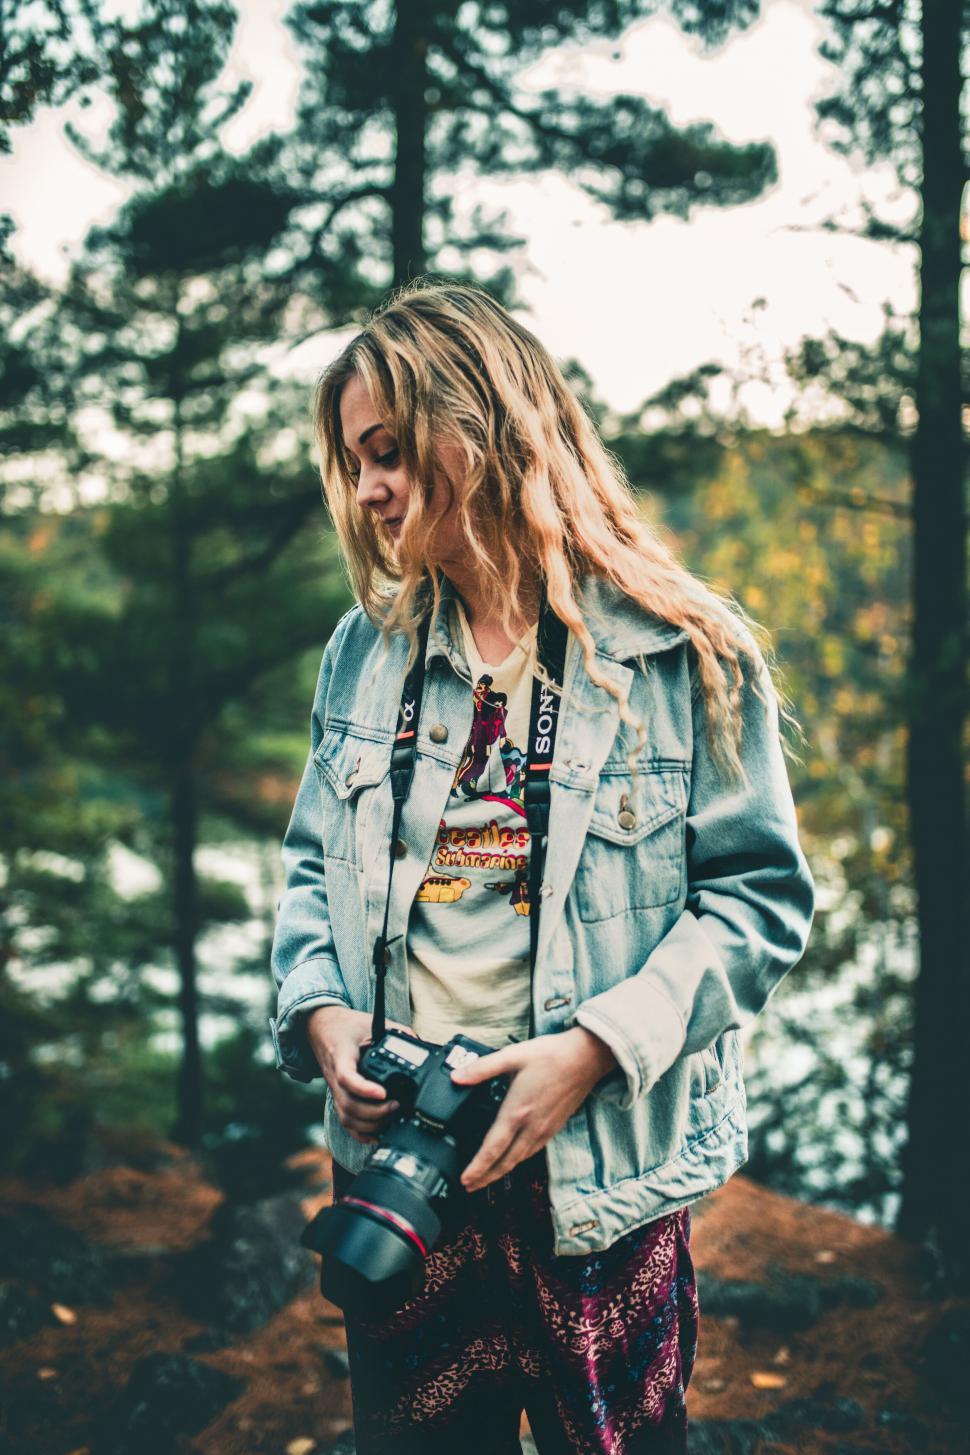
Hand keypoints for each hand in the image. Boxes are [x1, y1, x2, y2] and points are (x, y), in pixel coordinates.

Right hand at [306, 1006, 411, 1144]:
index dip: (363, 1089)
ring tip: (391, 1117)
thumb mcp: (369, 1022)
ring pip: (345, 1116)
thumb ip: (394, 1031)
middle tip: (396, 1106)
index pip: (346, 1076)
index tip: (383, 1093)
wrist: (322, 1028)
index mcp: (341, 1056)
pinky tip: (376, 1136)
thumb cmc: (347, 1026)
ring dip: (369, 1123)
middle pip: (347, 1104)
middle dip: (374, 1112)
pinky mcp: (337, 1097)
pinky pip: (344, 1121)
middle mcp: (334, 1076)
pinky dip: (359, 1133)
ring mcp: (334, 1089)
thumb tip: (418, 1043)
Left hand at [450, 1027, 617, 1191]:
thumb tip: (457, 1077)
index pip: (492, 1149)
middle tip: (470, 1187)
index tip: (464, 1180)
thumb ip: (482, 1068)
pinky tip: (514, 1158)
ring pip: (520, 1159)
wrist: (586, 1058)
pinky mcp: (555, 1127)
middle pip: (505, 1162)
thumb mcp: (512, 1056)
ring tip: (487, 1178)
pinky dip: (518, 1161)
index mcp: (517, 1112)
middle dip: (486, 1178)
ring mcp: (545, 1129)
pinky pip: (533, 1152)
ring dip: (501, 1172)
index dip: (477, 1168)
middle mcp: (531, 1126)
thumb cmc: (552, 1055)